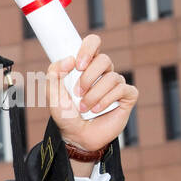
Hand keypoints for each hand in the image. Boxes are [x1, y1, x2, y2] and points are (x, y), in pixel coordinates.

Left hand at [45, 34, 137, 155]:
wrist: (76, 137)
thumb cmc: (66, 115)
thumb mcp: (53, 94)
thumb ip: (54, 74)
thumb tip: (70, 59)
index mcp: (85, 67)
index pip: (93, 43)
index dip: (88, 48)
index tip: (78, 64)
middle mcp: (103, 73)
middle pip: (104, 59)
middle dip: (88, 77)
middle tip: (78, 93)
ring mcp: (116, 84)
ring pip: (112, 77)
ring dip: (94, 95)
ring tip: (85, 108)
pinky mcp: (127, 97)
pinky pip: (123, 89)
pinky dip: (107, 100)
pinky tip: (98, 110)